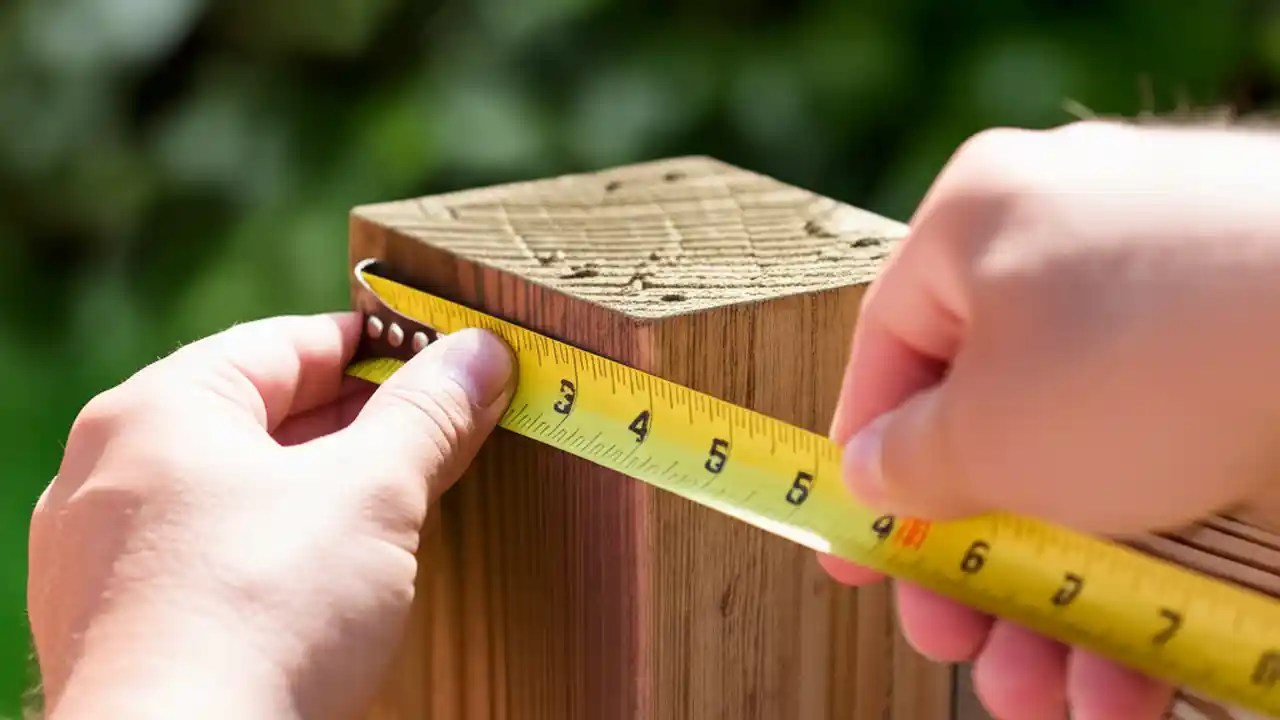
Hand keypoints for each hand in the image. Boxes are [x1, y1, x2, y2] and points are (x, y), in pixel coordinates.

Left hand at [28, 314, 514, 719]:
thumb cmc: (258, 616)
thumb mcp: (371, 496)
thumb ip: (427, 415)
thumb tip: (480, 354)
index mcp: (160, 411)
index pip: (291, 342)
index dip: (380, 347)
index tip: (447, 358)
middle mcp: (116, 471)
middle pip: (265, 415)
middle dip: (362, 423)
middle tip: (443, 430)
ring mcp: (110, 554)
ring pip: (241, 490)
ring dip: (325, 488)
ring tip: (401, 500)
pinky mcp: (124, 624)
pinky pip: (216, 555)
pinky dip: (282, 548)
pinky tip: (335, 575)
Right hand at [822, 122, 1279, 718]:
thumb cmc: (1152, 360)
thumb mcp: (989, 432)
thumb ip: (910, 463)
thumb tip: (874, 475)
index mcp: (984, 219)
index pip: (889, 349)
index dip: (864, 461)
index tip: (861, 548)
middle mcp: (1075, 248)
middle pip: (987, 431)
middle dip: (972, 563)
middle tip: (955, 643)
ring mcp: (1173, 310)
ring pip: (1081, 475)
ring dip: (1056, 603)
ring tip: (1051, 696)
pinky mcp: (1253, 375)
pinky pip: (1168, 481)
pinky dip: (1144, 580)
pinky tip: (1133, 680)